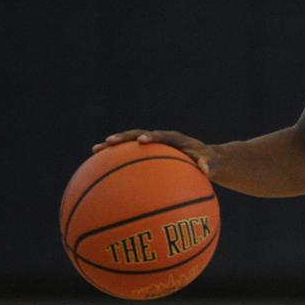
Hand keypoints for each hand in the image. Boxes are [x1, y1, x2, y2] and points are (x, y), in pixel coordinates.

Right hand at [92, 129, 214, 174]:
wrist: (207, 158)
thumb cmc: (208, 162)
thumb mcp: (210, 163)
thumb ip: (206, 164)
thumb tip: (206, 170)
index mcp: (175, 139)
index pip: (161, 135)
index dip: (152, 137)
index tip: (143, 141)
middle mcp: (160, 139)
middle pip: (138, 134)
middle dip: (124, 137)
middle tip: (108, 142)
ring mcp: (152, 145)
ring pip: (129, 143)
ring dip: (113, 146)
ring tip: (95, 150)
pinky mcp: (147, 152)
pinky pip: (130, 155)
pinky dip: (116, 160)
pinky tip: (100, 170)